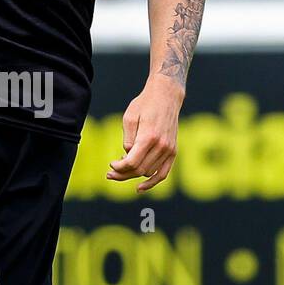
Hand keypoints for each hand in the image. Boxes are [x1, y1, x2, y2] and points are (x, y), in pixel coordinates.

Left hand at [107, 76, 182, 192]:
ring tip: (121, 170)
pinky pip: (163, 173)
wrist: (166, 96)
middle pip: (139, 170)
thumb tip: (127, 157)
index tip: (111, 165)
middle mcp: (161, 145)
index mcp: (149, 137)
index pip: (132, 162)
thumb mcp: (129, 118)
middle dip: (123, 174)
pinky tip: (140, 188)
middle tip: (110, 174)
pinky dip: (152, 182)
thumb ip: (128, 140)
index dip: (119, 167)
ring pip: (149, 172)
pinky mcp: (173, 151)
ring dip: (134, 175)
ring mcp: (169, 149)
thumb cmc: (144, 104)